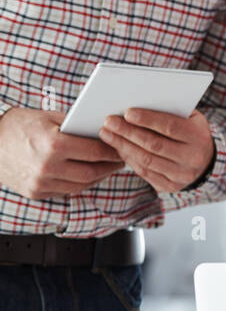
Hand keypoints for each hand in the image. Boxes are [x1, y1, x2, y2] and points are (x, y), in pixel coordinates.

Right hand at [0, 108, 124, 198]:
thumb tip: (104, 133)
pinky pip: (66, 191)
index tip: (121, 150)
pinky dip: (79, 183)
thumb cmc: (19, 125)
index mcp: (53, 144)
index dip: (113, 152)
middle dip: (109, 167)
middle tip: (120, 161)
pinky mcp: (35, 192)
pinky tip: (86, 175)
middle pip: (92, 173)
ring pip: (81, 185)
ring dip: (97, 177)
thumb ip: (77, 127)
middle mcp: (48, 167)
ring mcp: (41, 183)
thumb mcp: (49, 118)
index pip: (95, 152)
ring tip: (105, 168)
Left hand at [98, 108, 213, 193]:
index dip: (148, 120)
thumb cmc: (191, 132)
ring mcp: (182, 175)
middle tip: (109, 122)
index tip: (127, 113)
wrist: (207, 162)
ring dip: (123, 146)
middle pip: (154, 145)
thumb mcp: (190, 119)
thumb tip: (138, 104)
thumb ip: (170, 111)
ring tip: (107, 134)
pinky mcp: (170, 186)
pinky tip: (118, 148)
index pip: (170, 127)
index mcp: (198, 137)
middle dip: (128, 132)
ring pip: (146, 160)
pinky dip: (129, 159)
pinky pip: (144, 172)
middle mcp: (192, 158)